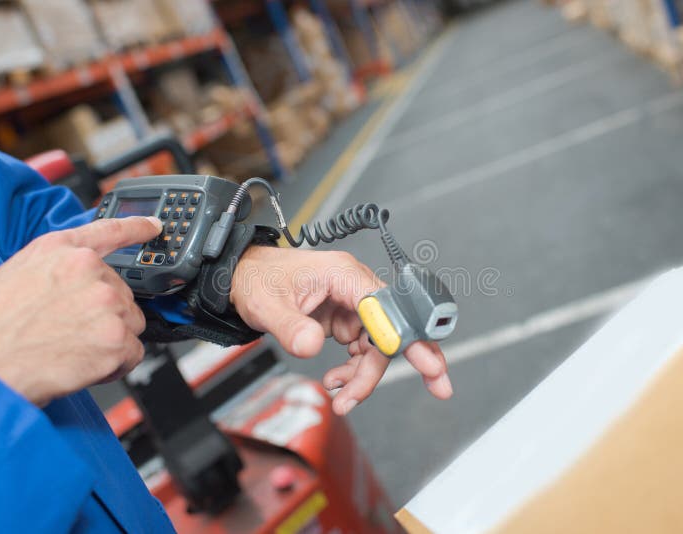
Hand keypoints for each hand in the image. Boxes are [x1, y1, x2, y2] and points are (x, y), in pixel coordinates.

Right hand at [0, 216, 161, 405]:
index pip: (109, 232)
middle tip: (70, 331)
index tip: (154, 227)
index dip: (137, 227)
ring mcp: (107, 305)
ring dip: (110, 339)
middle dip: (103, 314)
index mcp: (62, 251)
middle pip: (121, 293)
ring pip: (131, 322)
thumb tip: (77, 284)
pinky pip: (133, 352)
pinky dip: (115, 364)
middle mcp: (89, 271)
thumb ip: (56, 269)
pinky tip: (85, 365)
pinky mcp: (117, 340)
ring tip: (72, 349)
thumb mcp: (17, 274)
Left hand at [230, 246, 452, 415]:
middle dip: (413, 359)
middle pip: (391, 327)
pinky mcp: (344, 318)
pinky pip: (362, 348)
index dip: (407, 335)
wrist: (244, 279)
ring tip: (343, 400)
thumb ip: (290, 327)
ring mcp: (351, 304)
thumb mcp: (266, 305)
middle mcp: (354, 287)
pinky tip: (336, 382)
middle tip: (439, 387)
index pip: (386, 306)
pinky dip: (354, 370)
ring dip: (366, 376)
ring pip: (377, 345)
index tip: (427, 361)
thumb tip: (311, 348)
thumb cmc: (257, 279)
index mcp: (344, 274)